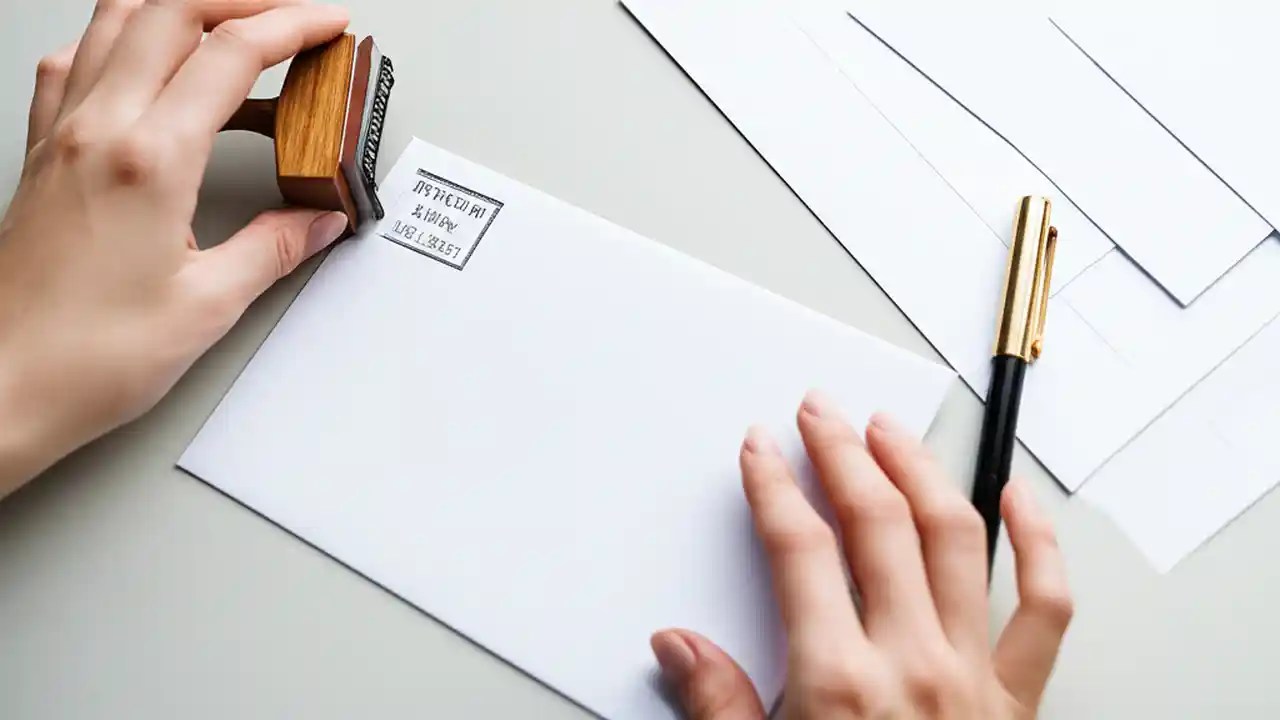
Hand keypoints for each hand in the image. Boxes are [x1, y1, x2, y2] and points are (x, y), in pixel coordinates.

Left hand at [0, 0, 350, 495]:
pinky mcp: (41, 155)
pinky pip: (76, 64)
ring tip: (228, 30)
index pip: (230, 55)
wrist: (4, 388)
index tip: (327, 26)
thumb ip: (273, 247)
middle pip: (170, 11)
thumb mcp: (208, 305)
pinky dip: (121, 43)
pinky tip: (146, 70)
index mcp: (148, 160)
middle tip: (289, 20)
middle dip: (241, 1)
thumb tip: (316, 220)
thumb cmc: (86, 358)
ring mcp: (60, 136)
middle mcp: (96, 130)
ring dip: (179, 10)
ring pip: (116, 22)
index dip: (291, 28)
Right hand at [651, 392, 1071, 718]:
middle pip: (876, 522)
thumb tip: (678, 643)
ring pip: (954, 538)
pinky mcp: (1018, 696)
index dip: (773, 487)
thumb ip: (719, 706)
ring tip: (890, 430)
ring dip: (919, 470)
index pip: (800, 550)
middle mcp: (911, 666)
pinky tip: (1015, 495)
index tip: (759, 449)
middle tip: (818, 413)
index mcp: (839, 685)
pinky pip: (1044, 603)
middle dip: (841, 453)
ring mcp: (974, 675)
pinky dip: (1038, 540)